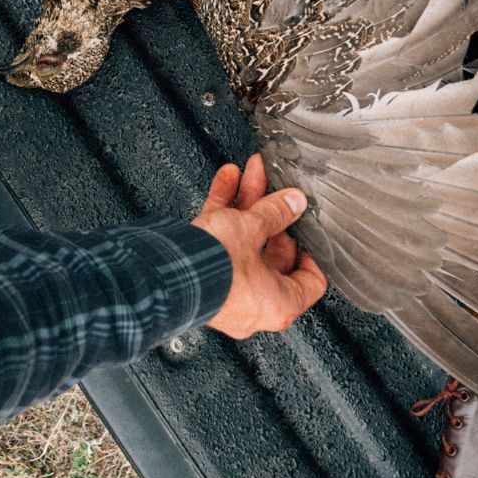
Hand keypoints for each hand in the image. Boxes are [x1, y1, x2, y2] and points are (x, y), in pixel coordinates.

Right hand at [192, 154, 326, 337]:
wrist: (164, 273)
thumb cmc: (213, 270)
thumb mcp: (252, 228)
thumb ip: (276, 212)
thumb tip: (293, 203)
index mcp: (278, 305)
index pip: (310, 282)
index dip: (312, 252)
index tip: (309, 231)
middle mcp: (254, 304)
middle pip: (273, 253)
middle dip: (272, 214)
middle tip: (276, 191)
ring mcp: (228, 291)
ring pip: (244, 242)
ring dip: (246, 204)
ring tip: (249, 173)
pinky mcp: (205, 276)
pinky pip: (220, 241)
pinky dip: (223, 211)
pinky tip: (226, 179)